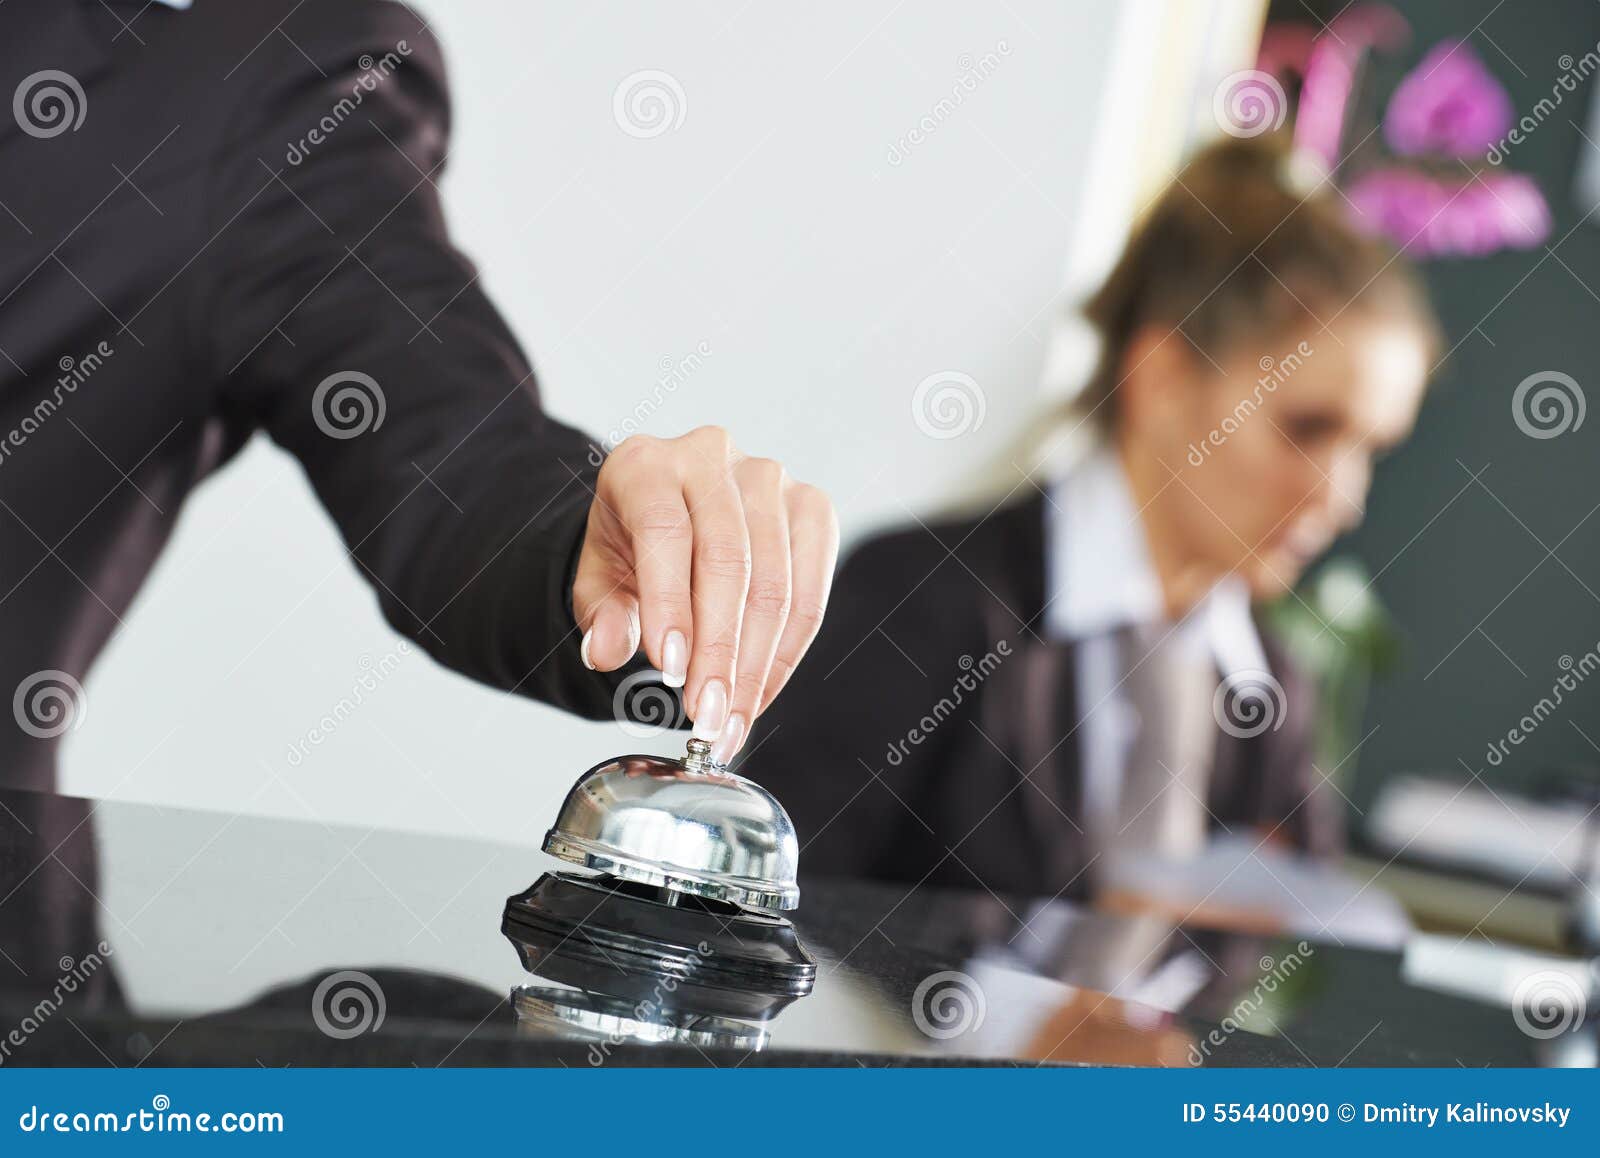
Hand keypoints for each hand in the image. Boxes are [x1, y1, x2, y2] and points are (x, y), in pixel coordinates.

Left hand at [572, 426, 839, 762]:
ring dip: (755, 665)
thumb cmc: (634, 547)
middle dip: (719, 652)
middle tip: (706, 714)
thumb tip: (606, 651)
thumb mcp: (599, 579)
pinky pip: (810, 591)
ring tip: (732, 717)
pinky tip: (761, 691)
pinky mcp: (811, 508)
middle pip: (727, 561)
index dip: (670, 605)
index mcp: (646, 465)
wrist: (671, 514)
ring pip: (774, 583)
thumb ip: (600, 614)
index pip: (664, 531)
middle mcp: (710, 456)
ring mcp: (769, 480)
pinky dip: (787, 653)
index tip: (671, 671)